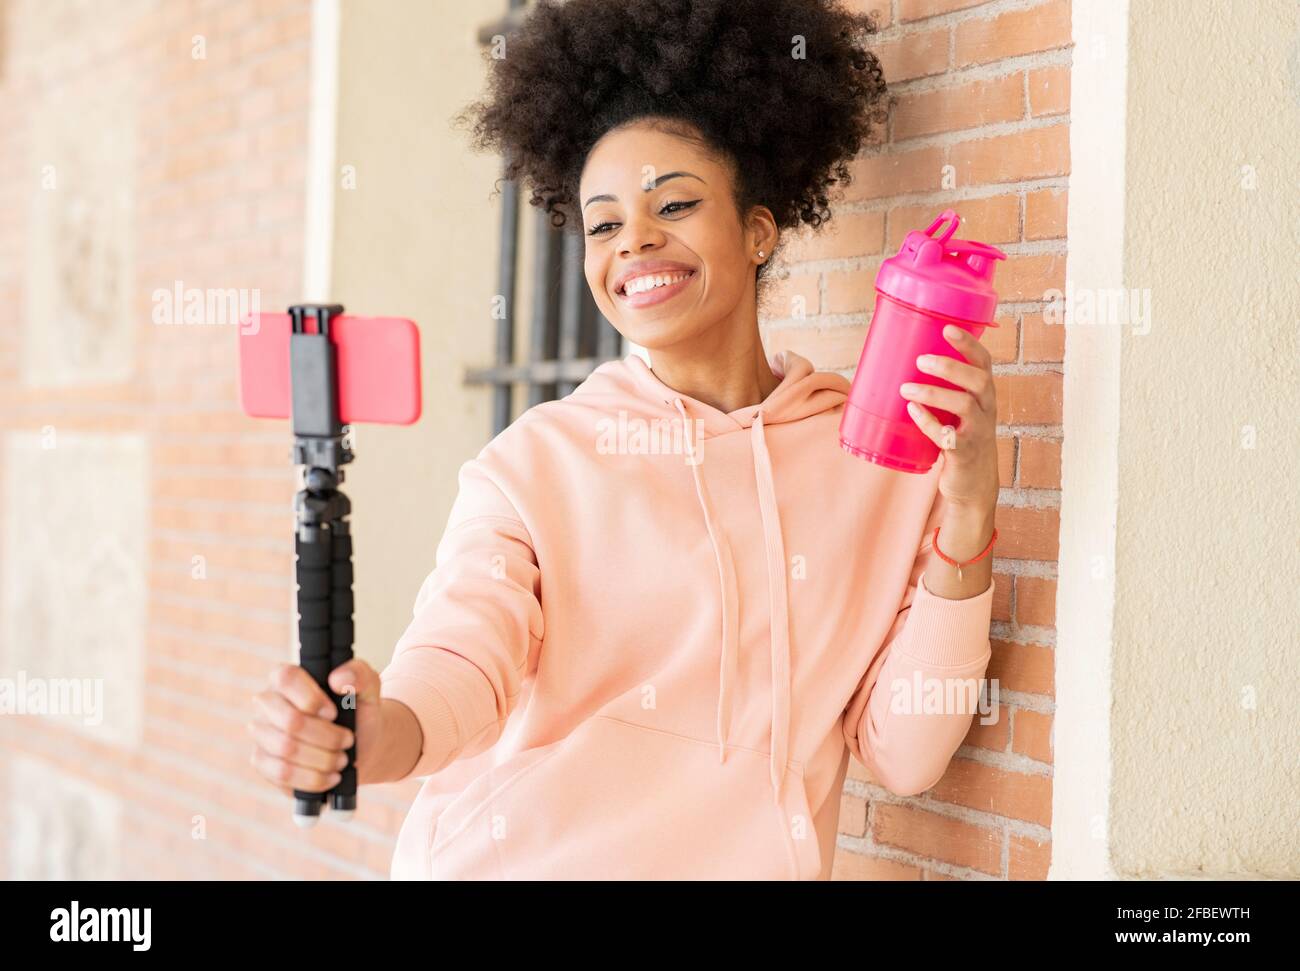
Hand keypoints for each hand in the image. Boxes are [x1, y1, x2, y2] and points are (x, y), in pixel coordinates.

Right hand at [247, 658, 385, 793]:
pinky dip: (314, 778)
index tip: (335, 714)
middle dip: (327, 736)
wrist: (358, 746)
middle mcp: (266, 702)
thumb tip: (338, 678)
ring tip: (342, 759)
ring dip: (323, 758)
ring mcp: (261, 733)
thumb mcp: (368, 688)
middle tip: (348, 741)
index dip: (313, 699)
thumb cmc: (358, 712)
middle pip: (290, 720)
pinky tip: (332, 776)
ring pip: (286, 749)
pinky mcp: (262, 762)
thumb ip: (359, 674)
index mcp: (285, 677)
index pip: (286, 679)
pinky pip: (282, 773)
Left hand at [899, 324, 999, 512]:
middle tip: (921, 360)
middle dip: (950, 367)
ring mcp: (978, 431)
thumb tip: (897, 362)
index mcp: (984, 393)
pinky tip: (912, 412)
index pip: (984, 362)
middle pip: (978, 380)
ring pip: (964, 405)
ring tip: (906, 389)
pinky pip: (949, 436)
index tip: (948, 328)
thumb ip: (941, 389)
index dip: (969, 343)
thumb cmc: (959, 436)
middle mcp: (987, 409)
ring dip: (933, 394)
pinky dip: (929, 423)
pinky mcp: (964, 453)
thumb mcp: (958, 410)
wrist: (973, 482)